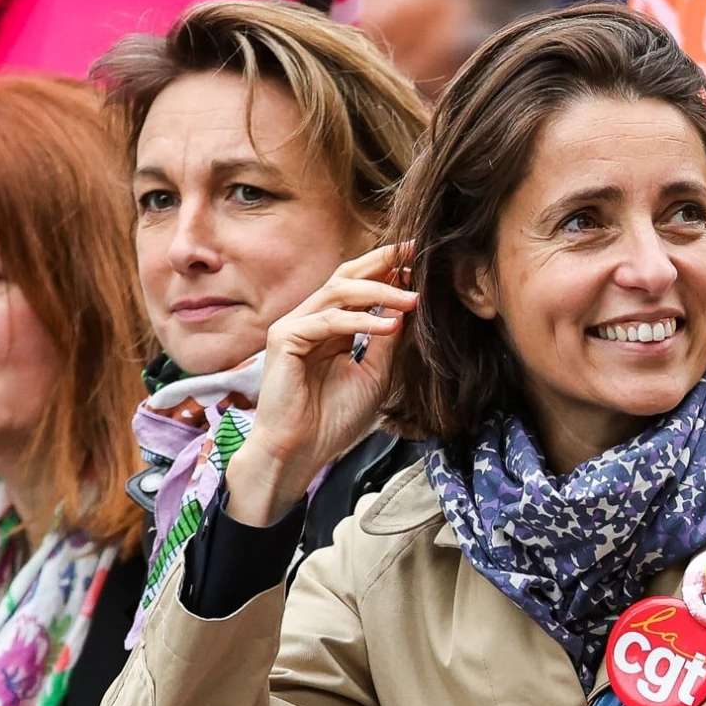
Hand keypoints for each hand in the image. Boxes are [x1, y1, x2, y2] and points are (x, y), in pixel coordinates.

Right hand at [223, 243, 417, 526]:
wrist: (302, 452)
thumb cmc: (334, 420)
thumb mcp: (375, 374)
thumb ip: (387, 340)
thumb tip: (409, 306)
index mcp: (330, 328)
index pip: (358, 286)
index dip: (388, 271)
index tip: (421, 260)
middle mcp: (310, 320)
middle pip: (345, 276)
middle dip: (381, 263)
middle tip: (415, 254)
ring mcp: (294, 326)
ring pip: (338, 292)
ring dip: (379, 293)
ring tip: (412, 298)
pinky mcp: (284, 339)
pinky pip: (328, 320)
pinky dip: (361, 321)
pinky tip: (389, 326)